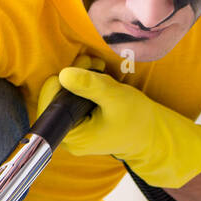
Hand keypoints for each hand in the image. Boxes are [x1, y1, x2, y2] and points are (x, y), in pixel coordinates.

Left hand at [35, 54, 200, 188]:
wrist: (150, 134)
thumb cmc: (136, 119)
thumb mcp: (115, 97)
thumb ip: (90, 86)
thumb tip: (63, 74)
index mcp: (73, 137)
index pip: (50, 106)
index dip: (58, 83)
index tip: (79, 69)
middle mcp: (68, 138)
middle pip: (55, 101)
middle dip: (72, 78)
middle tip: (90, 62)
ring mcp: (73, 132)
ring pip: (64, 99)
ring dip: (78, 80)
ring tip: (96, 66)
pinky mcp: (79, 125)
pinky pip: (72, 102)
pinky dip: (82, 88)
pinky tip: (96, 78)